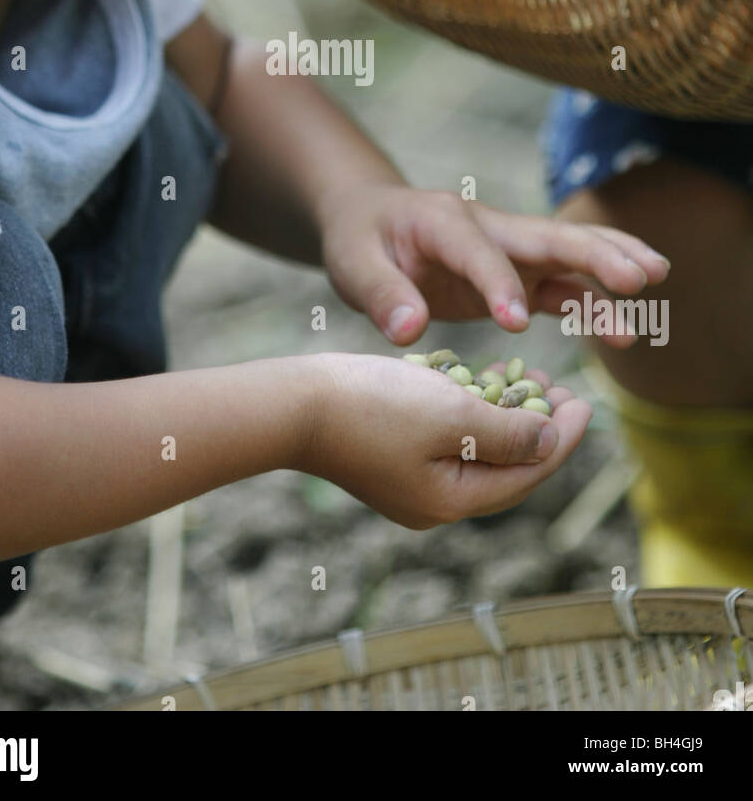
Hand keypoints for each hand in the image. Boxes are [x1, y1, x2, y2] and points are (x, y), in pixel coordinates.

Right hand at [298, 352, 590, 528]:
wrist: (293, 404)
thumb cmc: (371, 406)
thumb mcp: (452, 415)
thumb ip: (507, 432)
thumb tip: (549, 441)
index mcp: (452, 501)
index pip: (528, 473)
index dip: (562, 437)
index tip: (585, 401)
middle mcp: (434, 501)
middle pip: (506, 467)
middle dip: (538, 426)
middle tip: (563, 389)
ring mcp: (410, 482)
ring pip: (477, 450)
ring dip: (505, 414)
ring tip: (528, 378)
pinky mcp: (391, 457)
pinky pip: (447, 440)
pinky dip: (469, 412)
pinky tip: (477, 380)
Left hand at [318, 183, 669, 345]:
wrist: (371, 221)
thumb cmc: (361, 241)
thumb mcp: (353, 265)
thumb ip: (382, 295)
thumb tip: (409, 332)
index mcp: (444, 220)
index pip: (479, 250)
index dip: (498, 284)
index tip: (514, 323)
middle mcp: (487, 228)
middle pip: (547, 236)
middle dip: (594, 254)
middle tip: (640, 277)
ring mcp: (508, 249)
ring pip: (568, 254)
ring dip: (610, 269)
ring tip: (653, 288)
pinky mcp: (517, 274)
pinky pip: (561, 286)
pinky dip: (592, 301)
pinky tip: (622, 327)